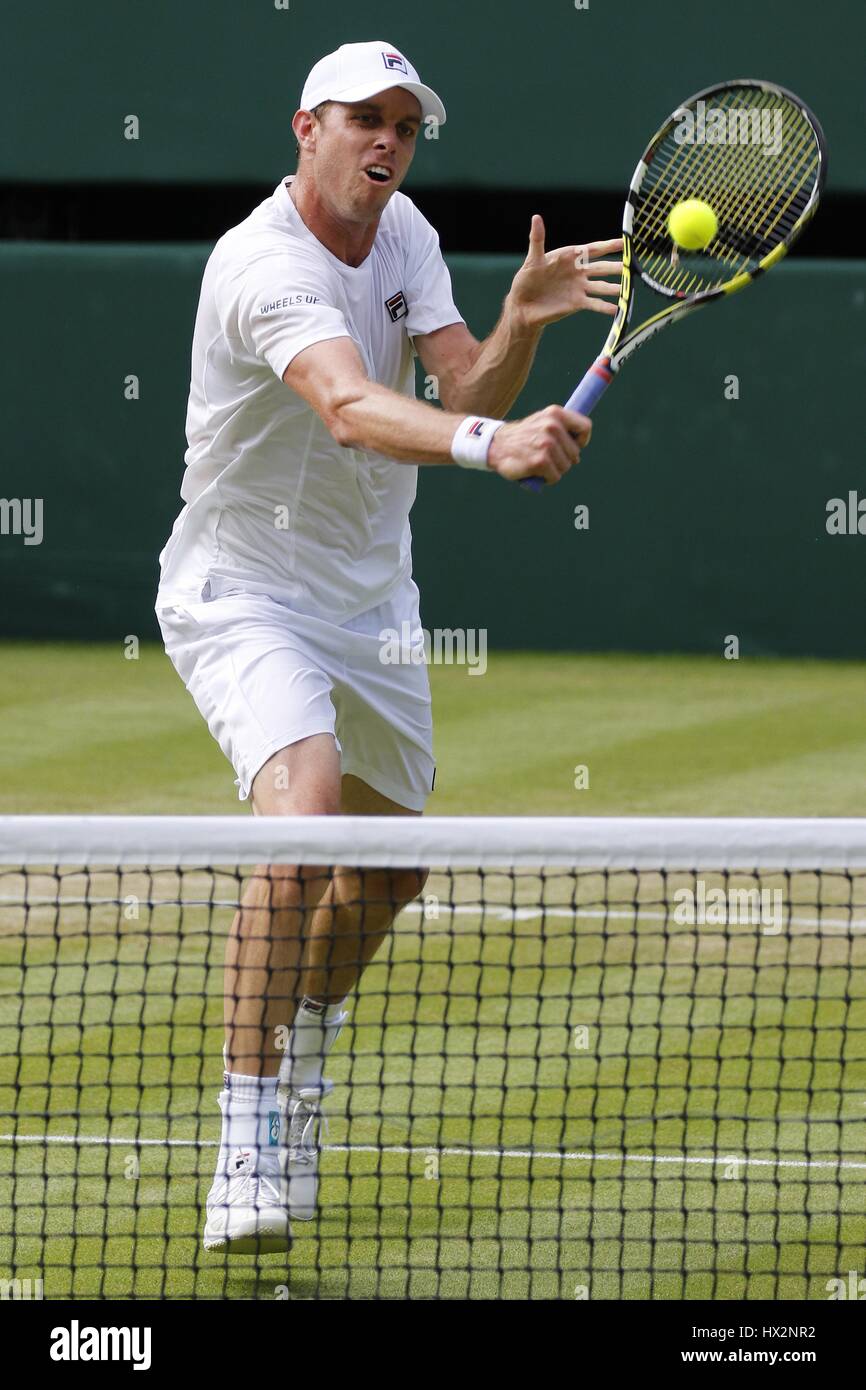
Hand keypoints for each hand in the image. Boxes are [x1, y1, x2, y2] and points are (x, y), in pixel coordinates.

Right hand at [487, 405, 591, 484]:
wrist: (495, 445)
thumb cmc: (522, 436)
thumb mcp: (542, 421)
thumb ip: (562, 427)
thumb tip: (581, 443)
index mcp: (555, 413)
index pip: (586, 427)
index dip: (581, 441)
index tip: (572, 446)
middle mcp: (552, 426)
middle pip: (575, 453)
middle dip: (564, 459)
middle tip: (546, 456)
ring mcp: (546, 444)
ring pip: (566, 466)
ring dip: (554, 469)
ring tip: (539, 462)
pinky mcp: (540, 461)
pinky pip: (555, 477)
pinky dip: (547, 478)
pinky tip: (535, 471)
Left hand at [508, 216, 622, 330]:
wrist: (523, 306)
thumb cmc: (526, 280)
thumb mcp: (532, 259)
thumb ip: (537, 240)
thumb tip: (536, 218)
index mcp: (570, 257)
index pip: (593, 249)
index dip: (608, 246)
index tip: (624, 242)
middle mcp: (578, 271)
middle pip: (602, 267)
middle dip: (616, 267)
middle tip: (631, 266)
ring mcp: (579, 288)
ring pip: (601, 286)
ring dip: (614, 287)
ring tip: (627, 289)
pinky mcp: (577, 303)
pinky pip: (594, 304)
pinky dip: (605, 306)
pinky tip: (617, 308)